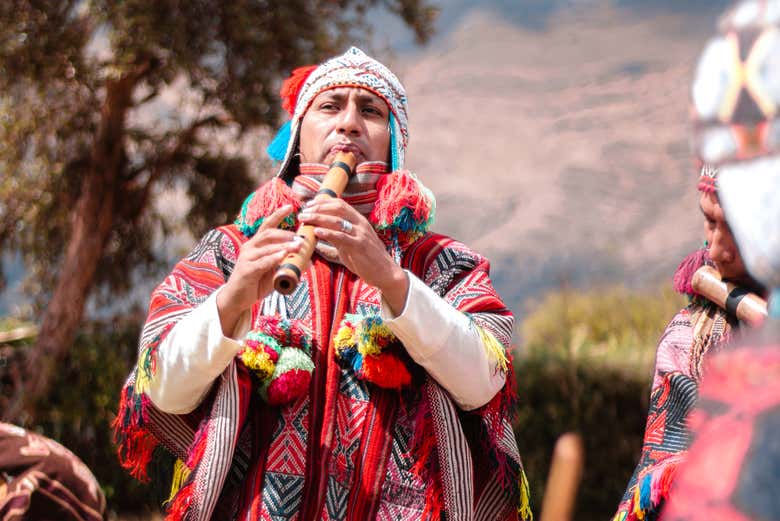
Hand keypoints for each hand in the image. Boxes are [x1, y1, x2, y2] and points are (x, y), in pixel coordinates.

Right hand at [217, 204, 300, 336]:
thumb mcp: (275, 271)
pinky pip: (262, 262)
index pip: (267, 225)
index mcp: (256, 244)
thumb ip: (288, 264)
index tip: (289, 207)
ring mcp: (247, 258)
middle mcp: (250, 247)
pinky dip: (274, 258)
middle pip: (268, 234)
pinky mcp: (246, 270)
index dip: (277, 215)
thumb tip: (309, 260)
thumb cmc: (256, 282)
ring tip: (298, 246)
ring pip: (267, 247)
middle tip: (301, 237)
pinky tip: (283, 256)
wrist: (237, 298)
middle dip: (286, 234)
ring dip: (284, 246)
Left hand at [298, 198, 409, 314]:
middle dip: (317, 208)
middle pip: (337, 208)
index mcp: (359, 221)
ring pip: (337, 220)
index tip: (308, 205)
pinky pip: (341, 237)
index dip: (322, 202)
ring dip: (318, 218)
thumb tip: (318, 233)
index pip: (339, 204)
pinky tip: (316, 232)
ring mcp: (361, 234)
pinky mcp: (359, 246)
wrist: (385, 272)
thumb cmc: (367, 259)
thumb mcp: (350, 245)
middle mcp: (360, 224)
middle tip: (303, 212)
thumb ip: (336, 238)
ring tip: (305, 220)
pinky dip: (327, 233)